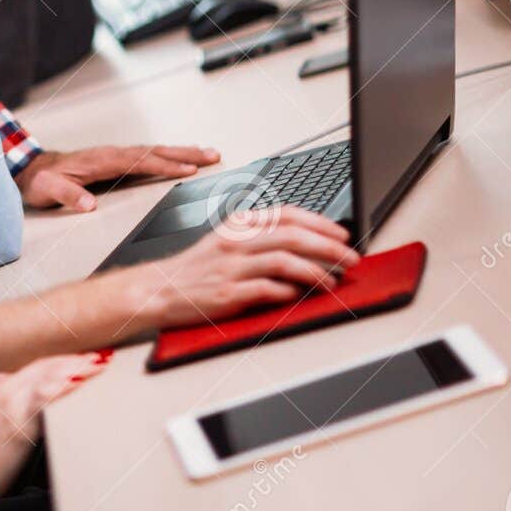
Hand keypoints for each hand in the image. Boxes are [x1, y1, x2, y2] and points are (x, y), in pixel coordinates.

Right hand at [0, 353, 108, 509]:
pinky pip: (47, 398)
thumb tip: (15, 400)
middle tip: (98, 357)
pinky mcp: (19, 423)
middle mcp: (4, 389)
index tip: (79, 360)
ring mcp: (11, 403)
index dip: (61, 361)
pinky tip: (82, 383)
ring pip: (50, 376)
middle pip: (46, 366)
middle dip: (74, 360)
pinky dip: (66, 387)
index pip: (36, 366)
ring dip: (77, 369)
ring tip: (98, 366)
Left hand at [14, 145, 221, 210]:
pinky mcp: (117, 160)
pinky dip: (168, 156)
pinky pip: (149, 156)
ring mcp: (115, 155)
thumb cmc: (41, 180)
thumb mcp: (47, 189)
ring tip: (208, 153)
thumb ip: (67, 195)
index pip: (139, 162)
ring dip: (182, 153)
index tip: (188, 170)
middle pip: (154, 152)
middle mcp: (112, 154)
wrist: (32, 169)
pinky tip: (181, 158)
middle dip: (185, 154)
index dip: (165, 166)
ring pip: (155, 152)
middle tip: (213, 155)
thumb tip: (88, 204)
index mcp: (101, 160)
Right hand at [107, 207, 358, 329]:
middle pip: (292, 236)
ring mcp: (231, 267)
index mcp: (237, 225)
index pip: (287, 215)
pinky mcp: (228, 293)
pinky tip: (302, 294)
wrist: (158, 289)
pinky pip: (268, 288)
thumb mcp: (225, 241)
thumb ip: (259, 238)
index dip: (320, 223)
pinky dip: (290, 291)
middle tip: (351, 257)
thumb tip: (305, 243)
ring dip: (317, 270)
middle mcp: (235, 241)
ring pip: (284, 260)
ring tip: (334, 279)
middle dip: (329, 247)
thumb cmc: (196, 269)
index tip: (342, 234)